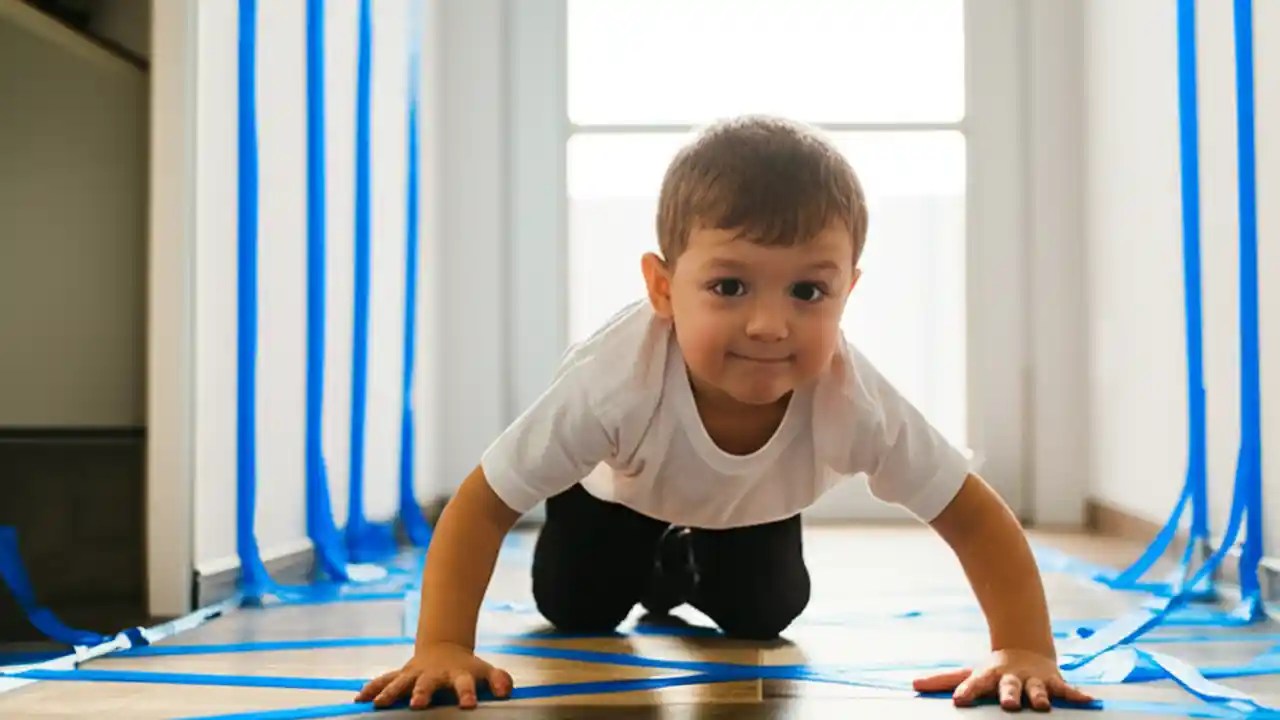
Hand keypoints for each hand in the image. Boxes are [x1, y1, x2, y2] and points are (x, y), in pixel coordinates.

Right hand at [356, 642, 513, 709]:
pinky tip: (359, 699)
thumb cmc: (467, 668)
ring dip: (390, 692)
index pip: (465, 684)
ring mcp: (414, 674)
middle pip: (427, 683)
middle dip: (421, 693)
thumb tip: (505, 693)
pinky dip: (371, 688)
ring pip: (400, 682)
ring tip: (380, 704)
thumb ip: (499, 680)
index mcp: (457, 674)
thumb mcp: (486, 671)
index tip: (468, 706)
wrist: (444, 648)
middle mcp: (433, 674)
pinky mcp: (400, 676)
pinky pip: (383, 681)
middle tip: (417, 704)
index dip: (467, 694)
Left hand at [912, 649, 1093, 711]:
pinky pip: (1067, 690)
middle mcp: (1012, 677)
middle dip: (1009, 695)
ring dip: (1039, 696)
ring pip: (1038, 689)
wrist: (1026, 649)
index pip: (975, 683)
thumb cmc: (994, 671)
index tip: (958, 701)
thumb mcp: (971, 673)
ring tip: (1041, 705)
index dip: (967, 691)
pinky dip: (1077, 695)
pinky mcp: (1054, 683)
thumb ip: (944, 681)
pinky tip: (1088, 702)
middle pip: (1009, 686)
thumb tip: (913, 685)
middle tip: (1008, 705)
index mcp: (990, 675)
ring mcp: (1035, 680)